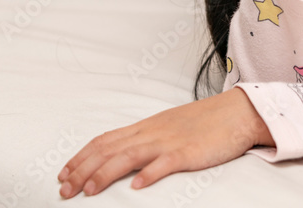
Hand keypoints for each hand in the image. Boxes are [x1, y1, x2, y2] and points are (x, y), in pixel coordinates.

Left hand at [58, 87, 270, 198]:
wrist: (240, 111)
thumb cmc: (208, 121)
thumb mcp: (172, 126)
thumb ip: (149, 139)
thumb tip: (127, 157)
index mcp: (148, 126)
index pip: (105, 140)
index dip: (81, 157)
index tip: (63, 174)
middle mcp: (153, 132)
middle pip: (110, 149)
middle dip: (82, 170)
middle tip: (63, 190)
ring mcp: (171, 141)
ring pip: (129, 156)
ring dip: (105, 174)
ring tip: (88, 191)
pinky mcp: (190, 152)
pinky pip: (166, 163)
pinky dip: (149, 175)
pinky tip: (137, 187)